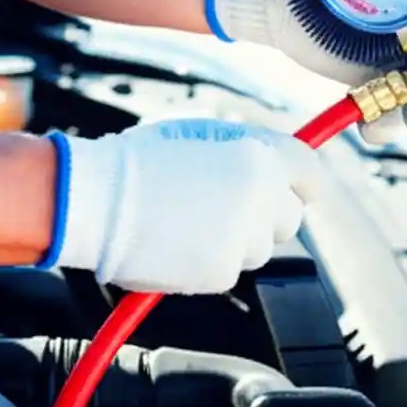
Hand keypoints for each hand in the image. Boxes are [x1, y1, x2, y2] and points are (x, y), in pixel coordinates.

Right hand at [42, 120, 322, 293]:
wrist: (96, 200)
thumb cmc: (140, 161)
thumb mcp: (204, 135)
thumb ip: (249, 152)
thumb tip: (277, 166)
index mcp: (260, 154)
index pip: (310, 173)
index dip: (300, 184)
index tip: (292, 191)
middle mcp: (261, 195)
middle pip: (290, 218)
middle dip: (266, 217)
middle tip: (230, 209)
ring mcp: (243, 236)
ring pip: (260, 248)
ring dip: (238, 240)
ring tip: (193, 222)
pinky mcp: (222, 271)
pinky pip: (230, 270)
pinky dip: (210, 262)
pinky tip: (180, 242)